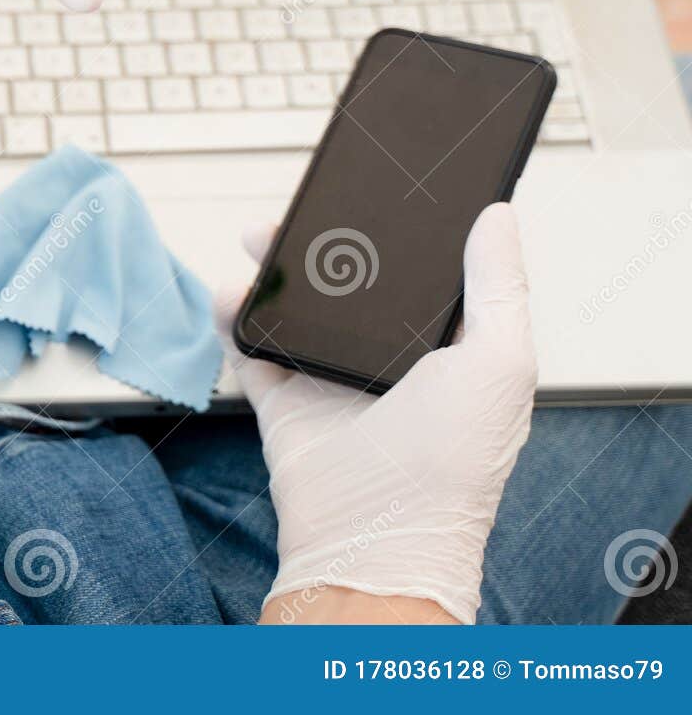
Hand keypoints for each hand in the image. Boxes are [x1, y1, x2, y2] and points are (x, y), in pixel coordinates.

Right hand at [219, 203, 536, 624]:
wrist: (374, 538)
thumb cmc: (453, 466)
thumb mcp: (499, 365)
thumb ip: (499, 288)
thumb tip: (498, 217)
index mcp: (443, 348)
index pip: (419, 274)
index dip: (400, 233)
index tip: (376, 191)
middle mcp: (385, 360)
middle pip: (348, 281)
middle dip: (322, 241)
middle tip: (305, 210)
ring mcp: (330, 379)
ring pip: (295, 307)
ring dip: (273, 271)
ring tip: (260, 242)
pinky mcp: (283, 400)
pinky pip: (250, 348)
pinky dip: (234, 317)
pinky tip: (231, 294)